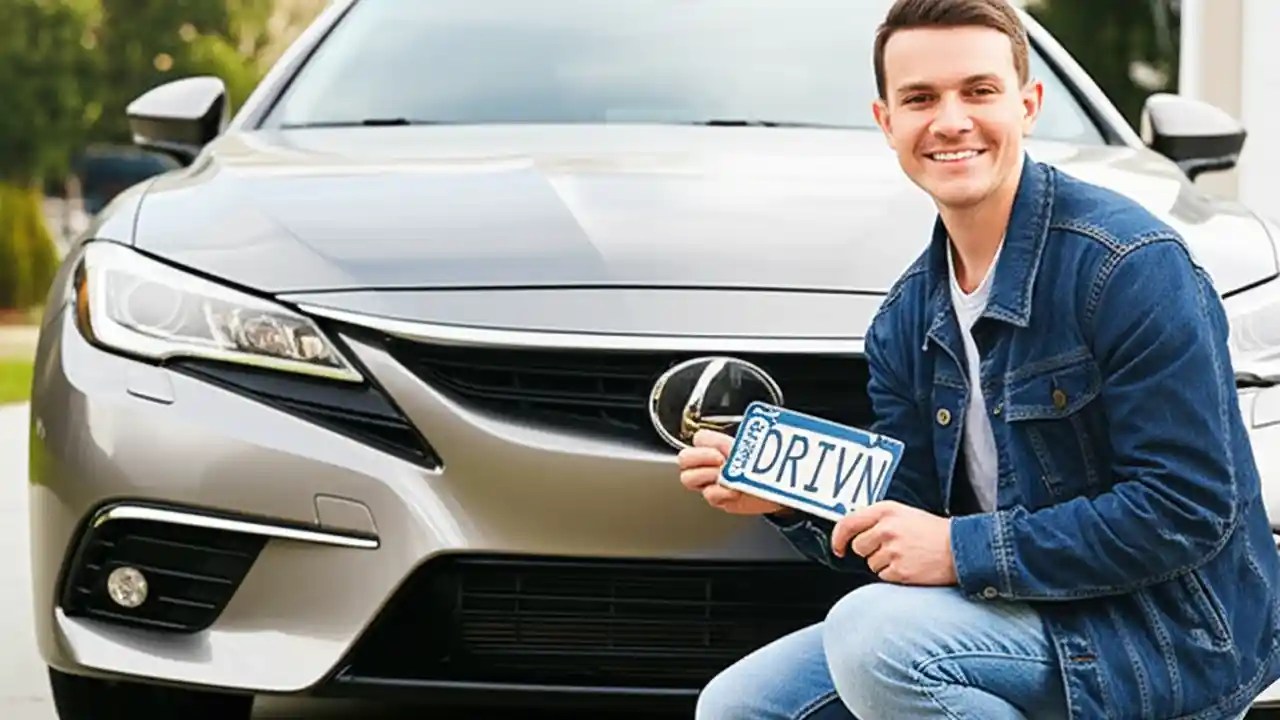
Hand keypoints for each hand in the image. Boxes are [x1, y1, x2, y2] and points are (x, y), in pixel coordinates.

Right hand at [677, 429, 786, 514]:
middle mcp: (708, 464)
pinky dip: (720, 492)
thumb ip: (746, 438)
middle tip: (721, 461)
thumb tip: (747, 430)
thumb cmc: (765, 466)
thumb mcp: (756, 447)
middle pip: (684, 459)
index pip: (698, 439)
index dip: (707, 443)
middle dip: (700, 458)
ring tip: (725, 476)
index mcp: (716, 446)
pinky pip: (708, 495)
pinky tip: (734, 491)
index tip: (724, 449)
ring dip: (707, 475)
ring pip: (688, 478)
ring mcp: (710, 482)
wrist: (777, 490)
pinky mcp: (718, 499)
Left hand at [832, 501, 956, 584]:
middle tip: (893, 548)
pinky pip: (884, 576)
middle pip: (859, 547)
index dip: (838, 538)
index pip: (848, 523)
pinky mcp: (899, 570)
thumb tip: (854, 533)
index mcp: (886, 511)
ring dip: (884, 563)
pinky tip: (911, 566)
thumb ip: (879, 520)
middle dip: (870, 551)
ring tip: (907, 555)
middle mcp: (886, 528)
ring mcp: (892, 550)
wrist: (961, 547)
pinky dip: (895, 575)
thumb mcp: (904, 514)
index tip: (837, 548)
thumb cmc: (933, 532)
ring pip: (871, 563)